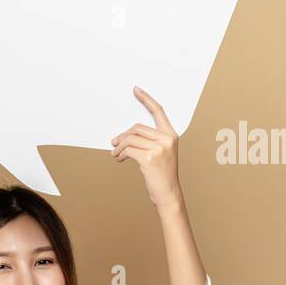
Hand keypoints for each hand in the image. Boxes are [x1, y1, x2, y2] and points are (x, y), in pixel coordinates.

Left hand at [110, 86, 182, 207]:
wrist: (168, 194)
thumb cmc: (162, 174)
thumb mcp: (161, 153)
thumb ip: (149, 140)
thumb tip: (125, 134)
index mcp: (171, 135)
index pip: (158, 111)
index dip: (146, 99)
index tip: (136, 90)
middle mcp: (167, 139)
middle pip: (137, 127)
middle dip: (123, 135)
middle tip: (114, 143)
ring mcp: (159, 149)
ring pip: (130, 139)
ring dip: (118, 146)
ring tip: (115, 153)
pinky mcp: (149, 158)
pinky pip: (127, 149)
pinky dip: (119, 154)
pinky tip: (118, 159)